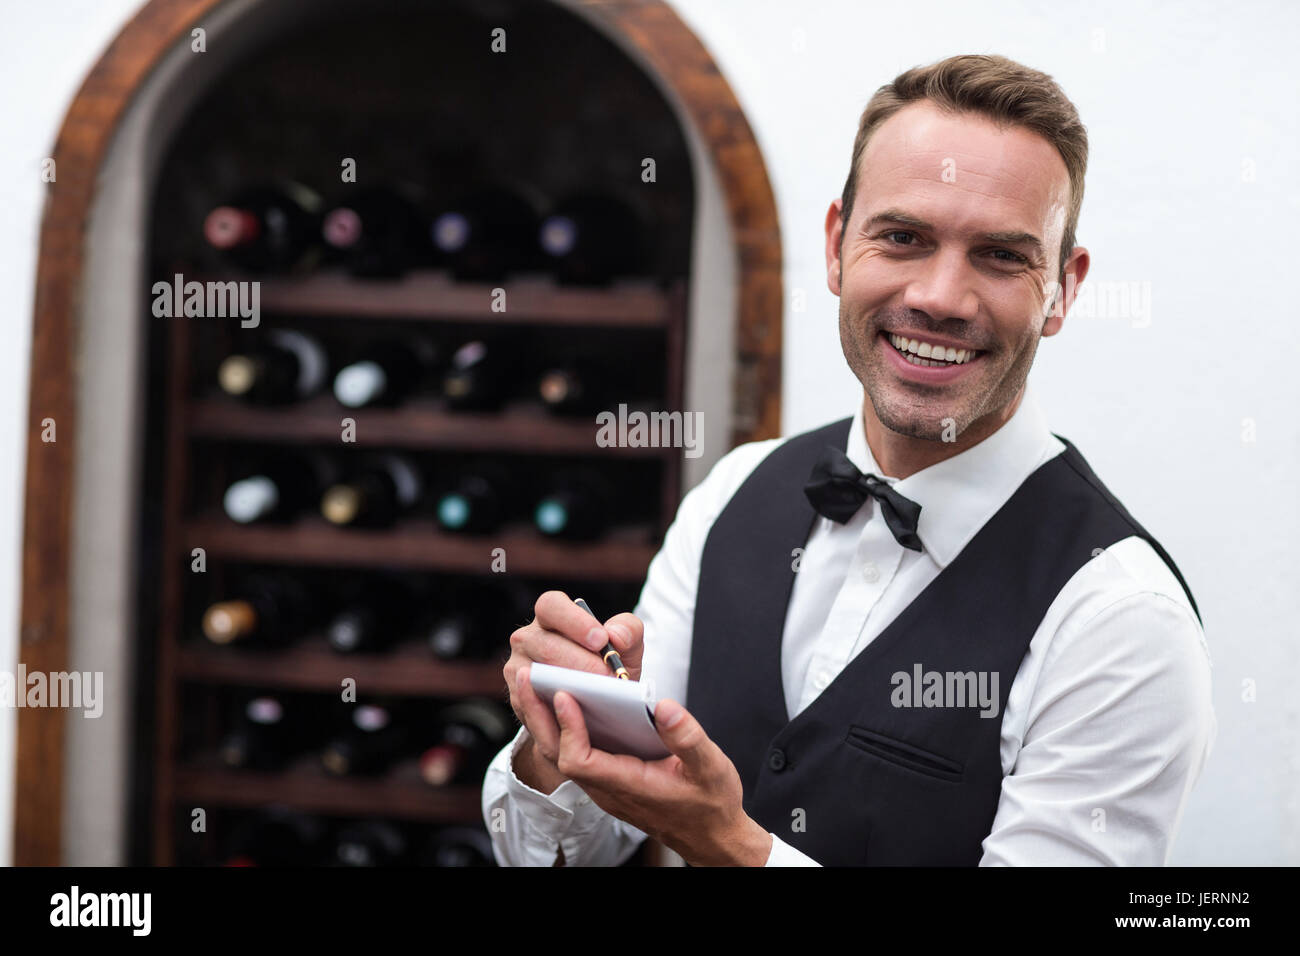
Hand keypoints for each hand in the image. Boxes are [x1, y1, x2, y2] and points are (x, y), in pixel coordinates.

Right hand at [504, 590, 644, 790]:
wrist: (596, 703)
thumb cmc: (608, 665)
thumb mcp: (627, 647)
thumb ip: (629, 631)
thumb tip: (615, 635)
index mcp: (551, 615)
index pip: (551, 606)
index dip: (574, 621)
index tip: (601, 640)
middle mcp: (527, 638)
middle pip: (544, 645)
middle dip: (579, 663)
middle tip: (607, 679)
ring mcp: (518, 668)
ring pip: (536, 676)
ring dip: (567, 688)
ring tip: (598, 697)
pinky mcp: (517, 699)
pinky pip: (532, 706)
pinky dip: (557, 712)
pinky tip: (582, 716)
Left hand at [550, 691, 772, 866]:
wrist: (711, 837)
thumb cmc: (711, 803)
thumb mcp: (711, 767)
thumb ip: (687, 737)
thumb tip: (663, 705)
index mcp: (629, 785)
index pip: (580, 760)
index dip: (568, 728)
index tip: (565, 694)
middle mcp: (609, 789)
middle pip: (556, 754)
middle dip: (539, 715)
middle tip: (527, 677)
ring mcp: (606, 787)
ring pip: (560, 755)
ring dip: (545, 719)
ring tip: (534, 682)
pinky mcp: (609, 781)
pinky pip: (574, 754)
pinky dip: (560, 727)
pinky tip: (560, 702)